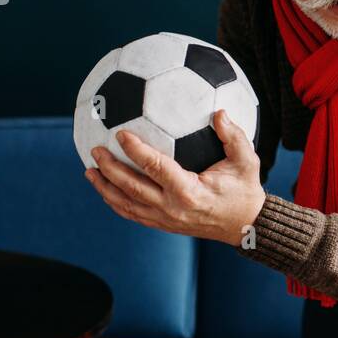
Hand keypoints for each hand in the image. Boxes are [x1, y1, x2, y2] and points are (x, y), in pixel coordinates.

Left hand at [85, 109, 265, 247]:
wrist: (244, 225)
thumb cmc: (245, 189)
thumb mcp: (247, 161)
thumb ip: (233, 136)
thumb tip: (219, 112)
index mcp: (188, 191)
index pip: (154, 167)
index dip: (135, 150)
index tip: (120, 133)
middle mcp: (172, 208)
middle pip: (131, 188)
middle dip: (110, 169)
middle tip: (95, 150)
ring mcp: (165, 220)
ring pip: (126, 204)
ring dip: (105, 188)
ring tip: (90, 171)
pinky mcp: (163, 225)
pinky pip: (133, 214)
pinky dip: (116, 202)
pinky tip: (106, 189)